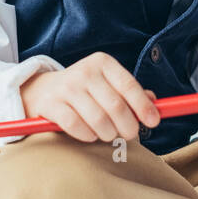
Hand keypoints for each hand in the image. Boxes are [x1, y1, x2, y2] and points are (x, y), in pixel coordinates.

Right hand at [20, 52, 160, 142]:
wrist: (42, 90)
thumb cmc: (85, 91)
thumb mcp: (107, 84)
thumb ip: (130, 93)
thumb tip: (154, 103)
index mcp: (102, 63)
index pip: (128, 85)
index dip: (143, 106)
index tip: (153, 122)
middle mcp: (84, 71)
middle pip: (116, 106)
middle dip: (128, 126)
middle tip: (129, 135)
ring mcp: (66, 87)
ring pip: (98, 119)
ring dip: (108, 133)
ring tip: (108, 134)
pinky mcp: (51, 104)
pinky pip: (76, 126)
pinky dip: (87, 135)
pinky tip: (90, 135)